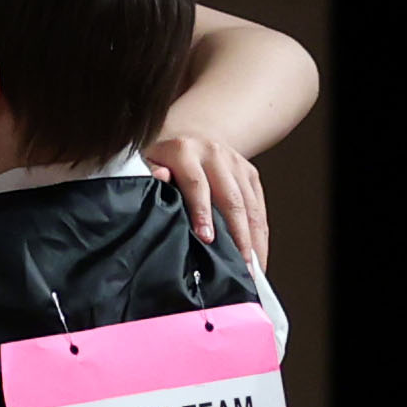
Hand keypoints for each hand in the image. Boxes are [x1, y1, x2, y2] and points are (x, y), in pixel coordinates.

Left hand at [146, 131, 269, 273]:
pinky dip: (260, 235)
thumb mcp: (146, 163)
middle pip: (232, 199)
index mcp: (185, 151)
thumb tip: (160, 178)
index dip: (202, 212)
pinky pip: (259, 208)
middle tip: (240, 266)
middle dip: (238, 236)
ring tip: (253, 270)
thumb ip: (149, 173)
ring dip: (254, 241)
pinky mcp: (250, 174)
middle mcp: (215, 154)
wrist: (189, 136)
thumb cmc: (162, 161)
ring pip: (250, 206)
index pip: (198, 184)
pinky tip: (259, 258)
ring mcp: (236, 164)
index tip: (207, 238)